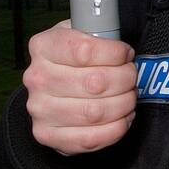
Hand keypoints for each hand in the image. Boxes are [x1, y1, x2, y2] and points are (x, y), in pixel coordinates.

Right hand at [22, 20, 137, 154]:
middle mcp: (36, 78)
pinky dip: (116, 128)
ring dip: (124, 104)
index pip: (85, 50)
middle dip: (126, 79)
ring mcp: (39, 109)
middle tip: (132, 76)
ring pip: (96, 111)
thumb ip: (97, 30)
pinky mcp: (47, 135)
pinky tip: (123, 117)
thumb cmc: (74, 59)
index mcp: (43, 46)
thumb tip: (120, 38)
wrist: (51, 90)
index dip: (115, 53)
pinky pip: (90, 138)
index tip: (126, 54)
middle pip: (95, 82)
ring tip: (129, 96)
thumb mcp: (80, 33)